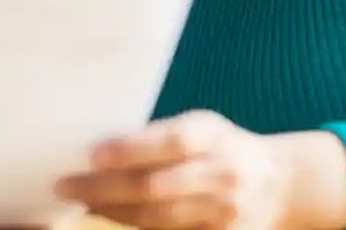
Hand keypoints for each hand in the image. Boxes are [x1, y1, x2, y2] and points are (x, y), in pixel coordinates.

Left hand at [54, 111, 295, 228]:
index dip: (130, 150)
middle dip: (104, 188)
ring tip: (80, 201)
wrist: (279, 183)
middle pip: (155, 186)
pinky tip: (108, 215)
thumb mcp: (201, 126)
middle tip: (66, 185)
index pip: (169, 143)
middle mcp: (221, 173)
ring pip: (158, 217)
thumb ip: (160, 136)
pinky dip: (135, 225)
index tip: (92, 155)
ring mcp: (224, 211)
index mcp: (213, 135)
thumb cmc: (223, 147)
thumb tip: (101, 148)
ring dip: (112, 211)